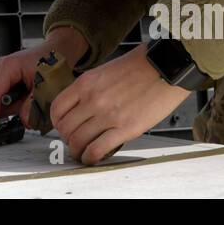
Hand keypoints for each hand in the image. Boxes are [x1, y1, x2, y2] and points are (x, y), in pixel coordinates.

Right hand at [0, 28, 86, 133]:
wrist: (58, 49)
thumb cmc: (53, 63)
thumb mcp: (46, 87)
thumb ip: (33, 105)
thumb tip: (24, 120)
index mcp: (8, 67)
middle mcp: (0, 67)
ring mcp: (0, 70)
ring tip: (11, 116)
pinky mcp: (3, 75)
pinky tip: (13, 108)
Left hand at [50, 43, 191, 163]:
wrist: (165, 67)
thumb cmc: (140, 66)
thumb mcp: (106, 70)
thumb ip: (91, 88)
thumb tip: (82, 106)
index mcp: (86, 83)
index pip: (57, 108)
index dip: (58, 122)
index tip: (63, 127)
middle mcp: (93, 99)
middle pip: (65, 128)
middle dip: (67, 139)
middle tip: (74, 142)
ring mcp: (108, 115)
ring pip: (78, 141)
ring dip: (77, 151)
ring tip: (82, 153)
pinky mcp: (126, 129)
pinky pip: (97, 149)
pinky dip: (91, 158)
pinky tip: (93, 158)